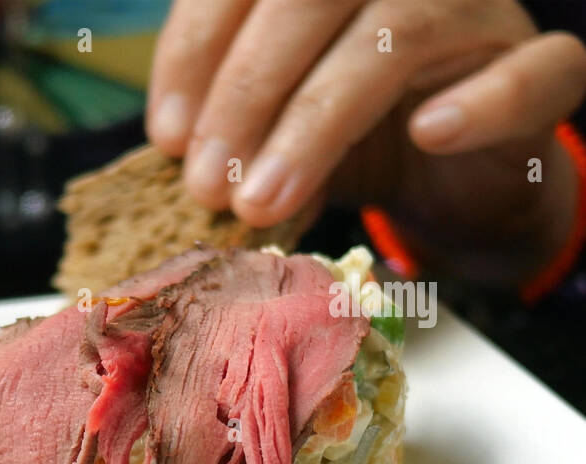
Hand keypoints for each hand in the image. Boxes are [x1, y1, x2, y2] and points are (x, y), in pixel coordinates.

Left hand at [146, 0, 585, 284]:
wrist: (455, 177)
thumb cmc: (353, 137)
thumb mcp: (273, 126)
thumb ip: (229, 120)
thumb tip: (179, 144)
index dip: (198, 48)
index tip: (167, 135)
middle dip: (246, 93)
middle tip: (208, 182)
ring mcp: (480, 11)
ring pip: (401, 34)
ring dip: (319, 122)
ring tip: (263, 199)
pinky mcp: (542, 67)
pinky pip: (533, 71)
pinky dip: (482, 102)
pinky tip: (429, 136)